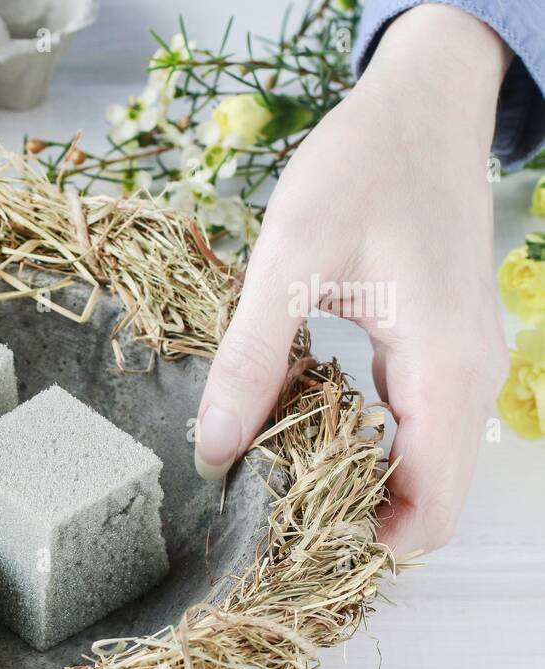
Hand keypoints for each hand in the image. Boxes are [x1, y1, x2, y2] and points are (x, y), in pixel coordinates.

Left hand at [193, 4, 511, 555]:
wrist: (419, 108)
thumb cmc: (364, 170)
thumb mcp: (292, 260)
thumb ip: (253, 359)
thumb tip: (213, 451)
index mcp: (444, 373)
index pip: (428, 514)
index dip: (363, 546)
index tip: (284, 547)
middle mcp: (467, 383)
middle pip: (424, 501)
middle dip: (350, 522)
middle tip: (261, 521)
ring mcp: (460, 367)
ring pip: (418, 466)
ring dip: (352, 482)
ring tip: (268, 478)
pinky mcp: (440, 350)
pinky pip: (410, 425)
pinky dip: (360, 441)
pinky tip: (296, 425)